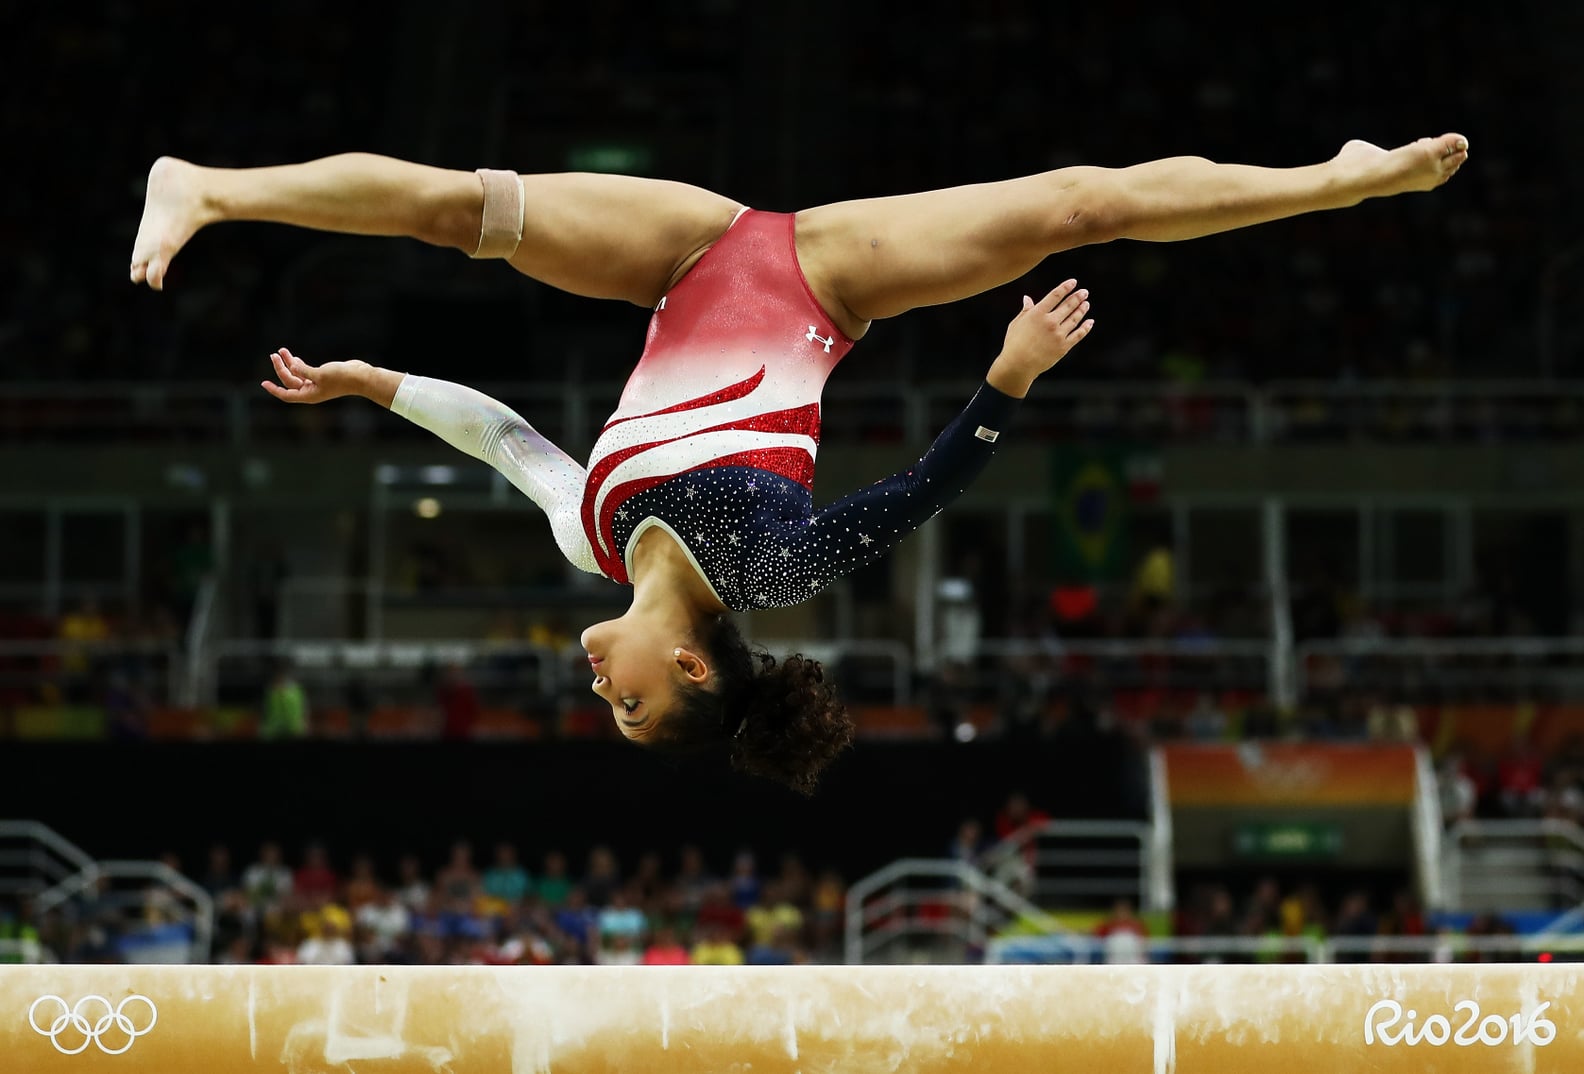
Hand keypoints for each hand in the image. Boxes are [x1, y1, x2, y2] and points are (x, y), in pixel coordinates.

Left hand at [260, 348, 369, 403]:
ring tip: (281, 351)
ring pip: (296, 375)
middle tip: (274, 354)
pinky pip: (304, 371)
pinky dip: (298, 364)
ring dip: (288, 363)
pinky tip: (294, 357)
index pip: (287, 395)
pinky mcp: (322, 377)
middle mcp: (311, 391)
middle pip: (290, 381)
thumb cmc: (342, 378)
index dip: (274, 390)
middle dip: (280, 368)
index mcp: (309, 395)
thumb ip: (303, 370)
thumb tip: (291, 367)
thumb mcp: (319, 374)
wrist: (361, 377)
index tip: (263, 383)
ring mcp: (316, 384)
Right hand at [987, 280, 1094, 396]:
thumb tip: (1027, 298)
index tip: (1073, 282)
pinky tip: (1090, 322)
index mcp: (1038, 314)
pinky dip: (1085, 327)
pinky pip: (1078, 334)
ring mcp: (1058, 334)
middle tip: (1084, 292)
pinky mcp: (1064, 347)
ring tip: (1086, 304)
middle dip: (1078, 297)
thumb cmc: (1014, 344)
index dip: (1066, 287)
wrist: (1018, 365)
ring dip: (1082, 310)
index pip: (1055, 295)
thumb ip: (1025, 310)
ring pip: (1075, 319)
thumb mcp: (1016, 324)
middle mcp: (1050, 322)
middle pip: (1068, 305)